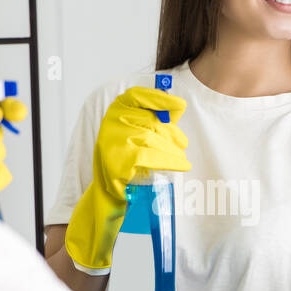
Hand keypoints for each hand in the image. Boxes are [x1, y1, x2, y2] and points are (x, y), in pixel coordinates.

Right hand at [65, 86, 189, 270]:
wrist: (107, 195)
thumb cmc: (125, 161)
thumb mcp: (135, 134)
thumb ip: (152, 119)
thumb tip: (176, 109)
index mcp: (114, 111)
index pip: (137, 95)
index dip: (159, 98)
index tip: (179, 106)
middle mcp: (110, 123)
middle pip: (152, 121)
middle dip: (171, 134)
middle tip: (183, 144)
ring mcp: (112, 142)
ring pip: (153, 140)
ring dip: (174, 150)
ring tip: (182, 160)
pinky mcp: (118, 163)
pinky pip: (150, 157)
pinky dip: (170, 161)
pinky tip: (181, 165)